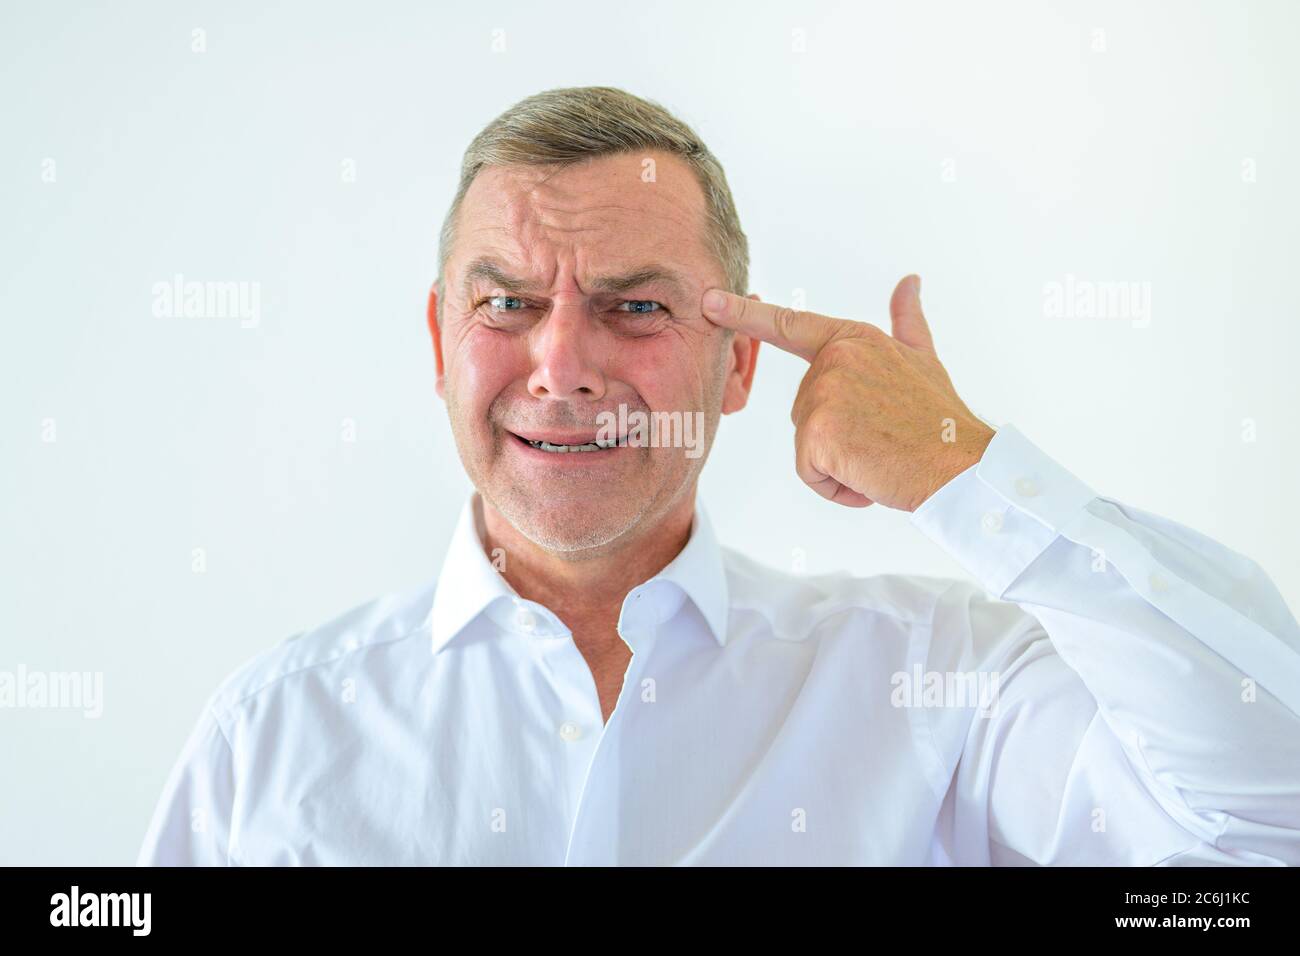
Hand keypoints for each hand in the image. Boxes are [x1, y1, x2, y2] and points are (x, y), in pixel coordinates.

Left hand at [701, 275, 994, 510]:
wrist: (962, 466)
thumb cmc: (941, 420)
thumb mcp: (923, 360)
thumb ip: (907, 322)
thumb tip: (909, 281)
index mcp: (852, 340)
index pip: (790, 326)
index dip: (744, 315)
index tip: (708, 301)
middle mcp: (834, 360)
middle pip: (805, 413)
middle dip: (839, 437)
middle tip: (884, 438)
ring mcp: (824, 395)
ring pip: (808, 445)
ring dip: (840, 464)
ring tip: (882, 455)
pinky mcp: (818, 435)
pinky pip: (810, 474)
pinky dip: (838, 488)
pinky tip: (872, 477)